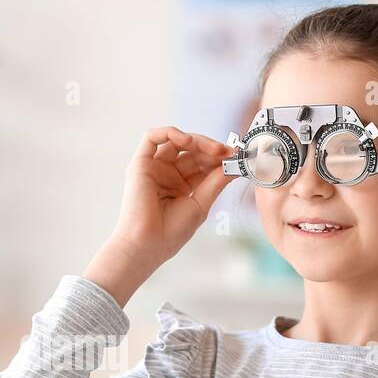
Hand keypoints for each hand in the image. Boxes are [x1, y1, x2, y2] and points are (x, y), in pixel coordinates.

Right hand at [85, 126, 234, 305]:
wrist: (148, 244)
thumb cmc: (171, 232)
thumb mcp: (201, 204)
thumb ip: (216, 181)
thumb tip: (234, 164)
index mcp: (181, 186)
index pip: (202, 164)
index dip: (219, 158)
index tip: (237, 158)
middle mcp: (167, 174)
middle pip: (192, 150)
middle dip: (212, 149)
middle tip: (229, 153)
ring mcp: (154, 168)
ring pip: (175, 141)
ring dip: (197, 141)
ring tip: (214, 150)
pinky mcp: (140, 164)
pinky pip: (152, 137)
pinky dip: (170, 133)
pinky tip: (188, 141)